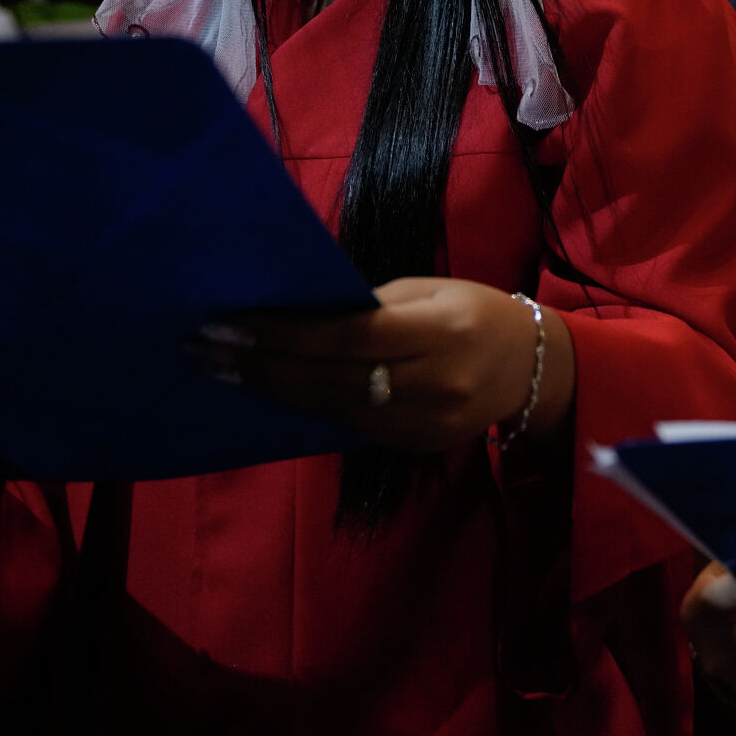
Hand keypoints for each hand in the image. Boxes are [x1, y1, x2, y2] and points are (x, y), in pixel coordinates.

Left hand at [186, 277, 574, 452]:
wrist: (531, 368)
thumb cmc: (475, 311)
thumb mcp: (430, 290)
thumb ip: (370, 307)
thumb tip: (298, 316)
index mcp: (441, 330)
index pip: (346, 337)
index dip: (283, 335)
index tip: (227, 325)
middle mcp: (434, 381)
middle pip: (330, 378)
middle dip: (262, 364)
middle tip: (204, 350)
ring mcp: (426, 422)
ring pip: (333, 408)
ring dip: (273, 389)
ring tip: (224, 371)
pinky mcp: (416, 445)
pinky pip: (349, 425)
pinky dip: (307, 406)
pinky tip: (272, 390)